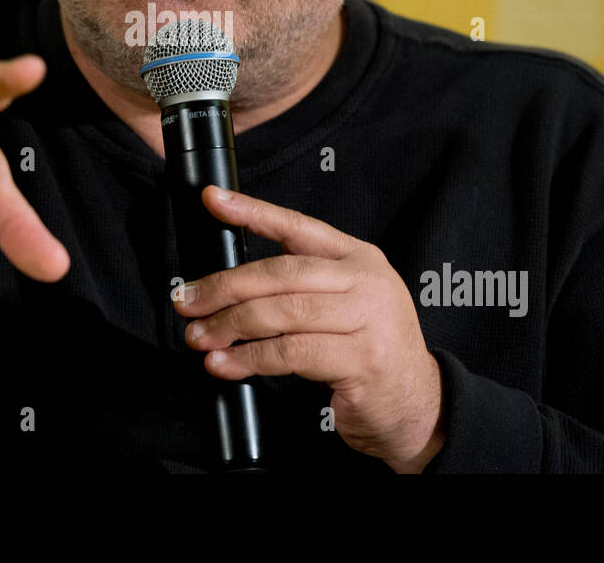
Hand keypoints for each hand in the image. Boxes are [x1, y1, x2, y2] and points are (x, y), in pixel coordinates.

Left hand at [173, 186, 444, 472]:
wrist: (417, 405)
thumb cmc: (367, 351)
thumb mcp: (345, 303)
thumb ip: (301, 285)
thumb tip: (226, 284)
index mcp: (359, 257)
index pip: (298, 226)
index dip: (253, 210)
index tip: (213, 199)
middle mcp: (366, 281)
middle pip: (281, 273)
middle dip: (225, 286)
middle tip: (187, 300)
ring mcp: (368, 319)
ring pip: (282, 312)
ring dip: (231, 325)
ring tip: (200, 337)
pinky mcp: (361, 359)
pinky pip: (291, 353)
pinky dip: (250, 359)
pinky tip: (227, 364)